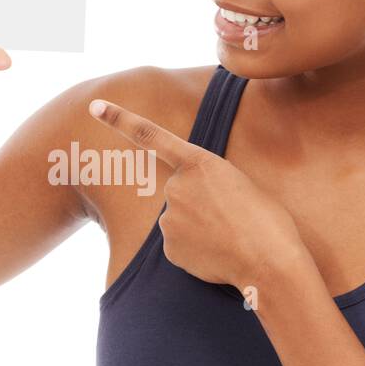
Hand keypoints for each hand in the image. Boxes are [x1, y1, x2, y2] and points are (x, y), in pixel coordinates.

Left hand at [88, 97, 305, 291]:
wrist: (269, 260)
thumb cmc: (267, 220)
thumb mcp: (240, 184)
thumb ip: (207, 184)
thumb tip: (191, 208)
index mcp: (199, 162)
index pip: (150, 135)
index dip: (119, 119)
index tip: (95, 105)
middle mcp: (177, 187)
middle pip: (178, 192)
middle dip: (197, 204)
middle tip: (228, 218)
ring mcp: (169, 217)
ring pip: (178, 220)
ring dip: (198, 228)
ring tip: (228, 236)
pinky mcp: (169, 247)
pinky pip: (179, 245)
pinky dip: (196, 250)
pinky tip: (219, 253)